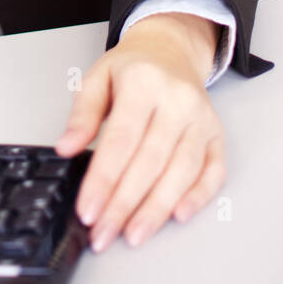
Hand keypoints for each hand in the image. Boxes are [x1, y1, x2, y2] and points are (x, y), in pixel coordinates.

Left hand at [54, 12, 225, 250]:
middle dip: (124, 204)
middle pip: (150, 161)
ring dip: (156, 209)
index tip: (88, 209)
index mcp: (143, 82)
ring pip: (182, 171)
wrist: (170, 49)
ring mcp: (201, 119)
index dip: (103, 179)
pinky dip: (198, 197)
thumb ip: (81, 114)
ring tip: (133, 234)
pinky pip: (213, 171)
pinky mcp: (217, 134)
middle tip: (103, 233)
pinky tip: (177, 215)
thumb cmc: (132, 68)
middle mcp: (177, 100)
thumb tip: (66, 148)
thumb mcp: (97, 78)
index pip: (121, 140)